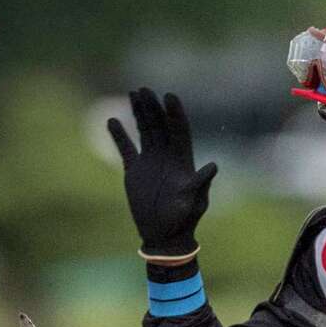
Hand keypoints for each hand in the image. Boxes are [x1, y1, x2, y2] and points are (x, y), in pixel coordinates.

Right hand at [107, 88, 216, 257]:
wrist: (164, 236)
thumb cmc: (183, 220)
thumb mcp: (194, 202)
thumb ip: (200, 184)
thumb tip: (213, 166)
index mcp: (182, 160)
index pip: (179, 130)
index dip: (175, 113)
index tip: (169, 96)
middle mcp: (167, 156)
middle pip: (160, 125)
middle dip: (153, 107)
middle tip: (145, 89)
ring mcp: (150, 161)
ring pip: (145, 131)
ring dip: (139, 113)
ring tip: (133, 93)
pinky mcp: (135, 171)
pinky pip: (126, 148)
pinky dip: (119, 135)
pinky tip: (112, 120)